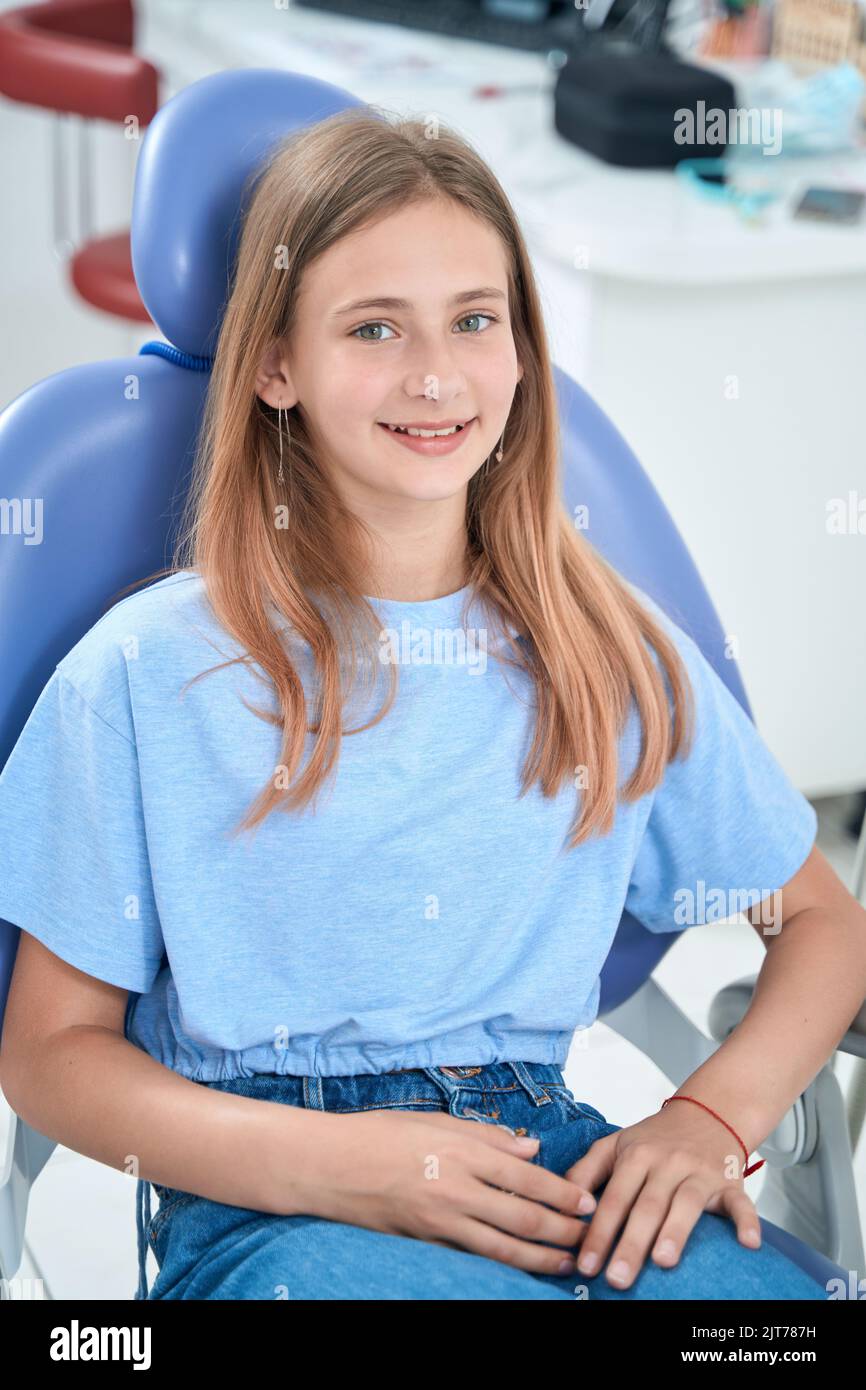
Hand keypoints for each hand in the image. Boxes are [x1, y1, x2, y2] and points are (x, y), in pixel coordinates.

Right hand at [298, 1108, 600, 1276]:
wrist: (328, 1165)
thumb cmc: (378, 1135)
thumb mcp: (434, 1121)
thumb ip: (486, 1136)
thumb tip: (530, 1149)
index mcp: (460, 1152)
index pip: (526, 1177)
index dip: (562, 1192)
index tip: (587, 1201)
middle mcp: (456, 1189)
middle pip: (523, 1216)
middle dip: (562, 1230)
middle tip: (590, 1236)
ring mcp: (440, 1221)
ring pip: (503, 1246)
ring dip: (541, 1257)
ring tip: (568, 1262)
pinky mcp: (425, 1242)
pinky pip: (473, 1256)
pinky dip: (502, 1264)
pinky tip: (520, 1267)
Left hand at [562, 1103, 762, 1289]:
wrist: (706, 1112)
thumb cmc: (655, 1138)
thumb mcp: (615, 1145)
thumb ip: (585, 1171)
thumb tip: (562, 1204)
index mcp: (636, 1155)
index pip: (613, 1198)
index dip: (598, 1232)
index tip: (586, 1265)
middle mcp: (668, 1163)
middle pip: (647, 1206)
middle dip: (630, 1244)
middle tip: (616, 1279)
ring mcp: (700, 1172)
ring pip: (687, 1204)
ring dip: (676, 1232)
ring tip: (662, 1262)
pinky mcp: (730, 1181)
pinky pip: (741, 1202)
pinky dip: (748, 1222)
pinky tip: (748, 1243)